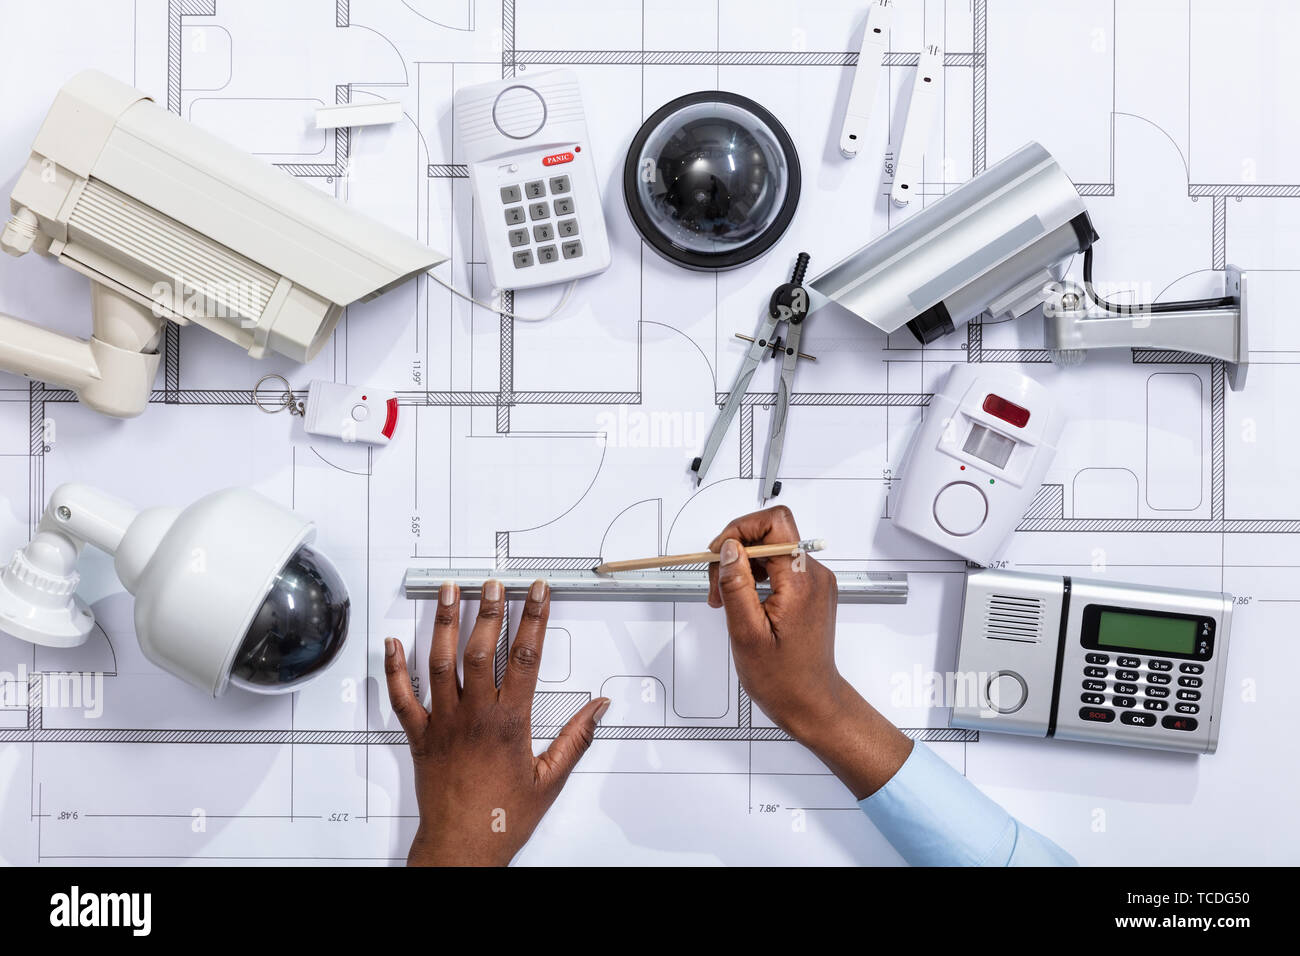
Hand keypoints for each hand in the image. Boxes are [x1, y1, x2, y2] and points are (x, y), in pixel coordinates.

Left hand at [385, 579, 610, 865]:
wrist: (462, 847)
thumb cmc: (503, 819)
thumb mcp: (550, 779)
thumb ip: (576, 738)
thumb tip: (598, 708)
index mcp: (509, 721)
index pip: (526, 656)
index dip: (534, 618)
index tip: (537, 592)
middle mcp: (475, 715)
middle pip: (482, 649)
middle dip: (489, 610)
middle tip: (492, 583)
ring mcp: (444, 722)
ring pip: (441, 662)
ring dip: (444, 623)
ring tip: (448, 592)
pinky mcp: (420, 735)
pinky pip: (402, 696)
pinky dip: (395, 668)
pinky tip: (393, 642)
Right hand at [707, 506, 911, 798]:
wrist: (811, 702)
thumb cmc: (784, 679)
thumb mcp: (747, 633)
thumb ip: (736, 584)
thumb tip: (727, 549)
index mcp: (800, 581)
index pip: (774, 523)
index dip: (740, 529)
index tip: (719, 555)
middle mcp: (814, 575)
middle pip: (770, 533)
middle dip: (736, 550)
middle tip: (717, 584)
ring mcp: (814, 582)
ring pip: (771, 549)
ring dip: (743, 566)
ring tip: (727, 599)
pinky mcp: (810, 590)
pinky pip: (778, 566)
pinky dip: (755, 577)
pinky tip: (743, 602)